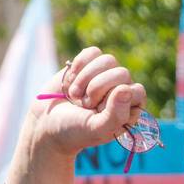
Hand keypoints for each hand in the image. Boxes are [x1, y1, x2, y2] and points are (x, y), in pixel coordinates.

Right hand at [30, 47, 146, 158]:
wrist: (47, 122)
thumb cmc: (75, 130)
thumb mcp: (96, 129)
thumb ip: (116, 115)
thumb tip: (126, 89)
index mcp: (131, 110)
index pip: (136, 91)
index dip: (114, 98)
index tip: (99, 110)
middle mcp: (122, 91)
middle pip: (121, 73)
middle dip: (97, 88)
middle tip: (84, 104)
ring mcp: (107, 76)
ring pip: (108, 60)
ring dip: (86, 78)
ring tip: (76, 96)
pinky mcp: (91, 64)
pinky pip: (93, 52)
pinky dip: (78, 66)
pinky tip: (71, 82)